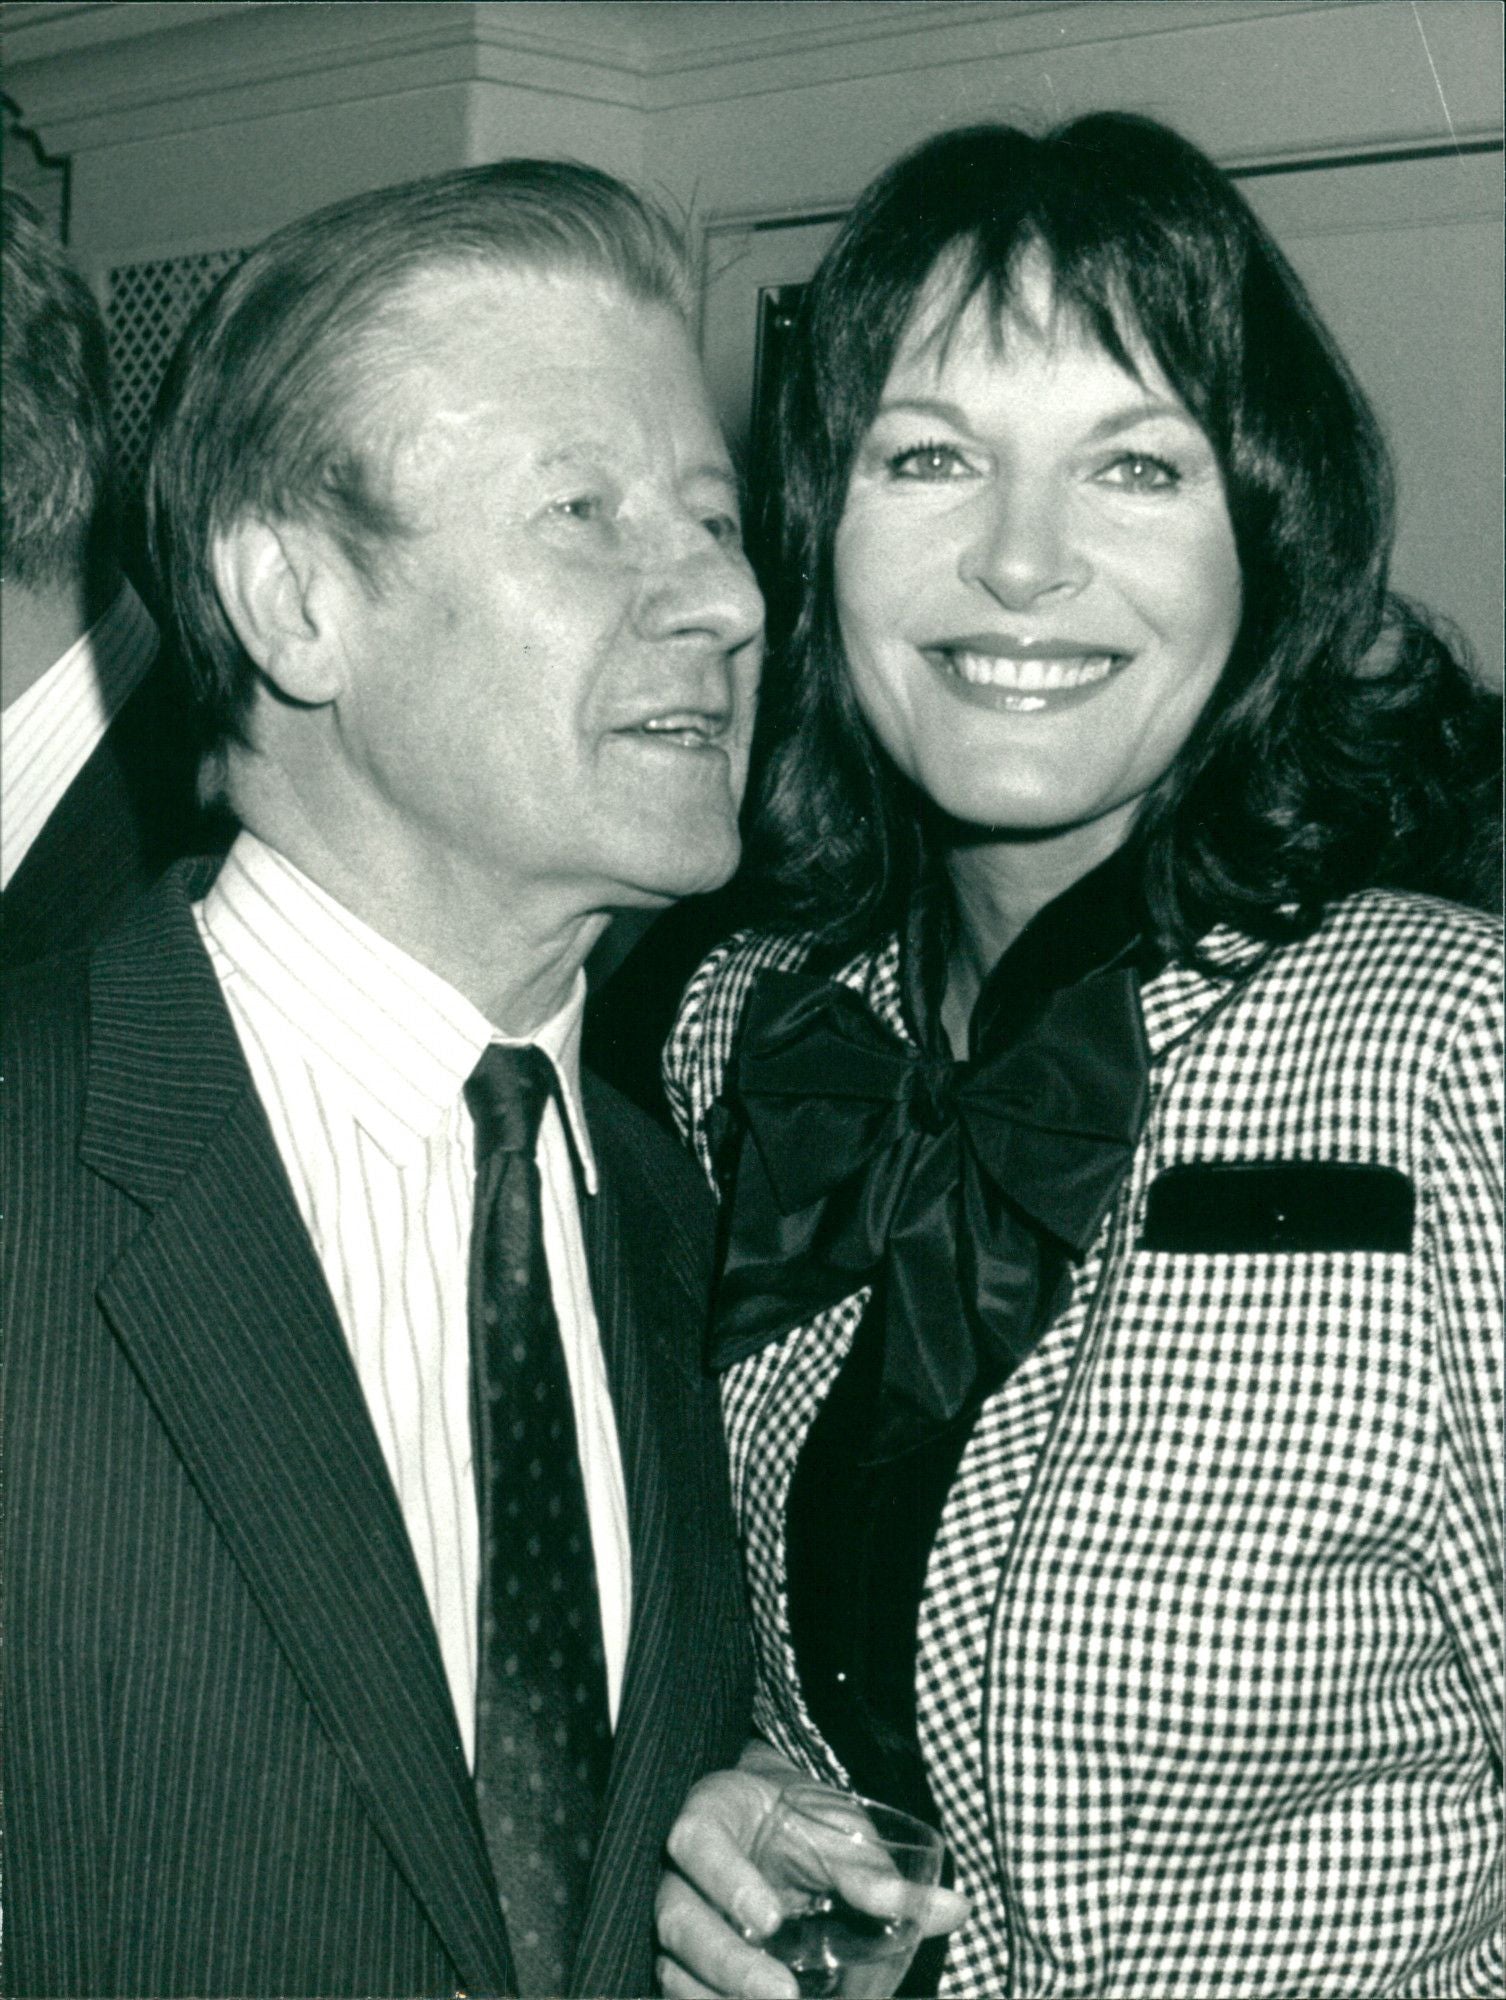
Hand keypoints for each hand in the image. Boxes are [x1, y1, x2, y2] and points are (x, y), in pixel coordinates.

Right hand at [655, 1743, 968, 1997]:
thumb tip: (954, 1908)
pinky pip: (683, 1992)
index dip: (725, 1880)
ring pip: (674, 1966)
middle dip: (727, 1963)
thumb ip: (878, 1872)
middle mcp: (681, 1875)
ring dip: (720, 1995)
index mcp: (709, 1820)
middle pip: (678, 1919)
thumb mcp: (839, 1832)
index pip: (695, 1842)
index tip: (770, 1916)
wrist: (768, 1821)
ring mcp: (681, 1922)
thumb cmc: (802, 1822)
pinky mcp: (688, 1964)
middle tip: (781, 1993)